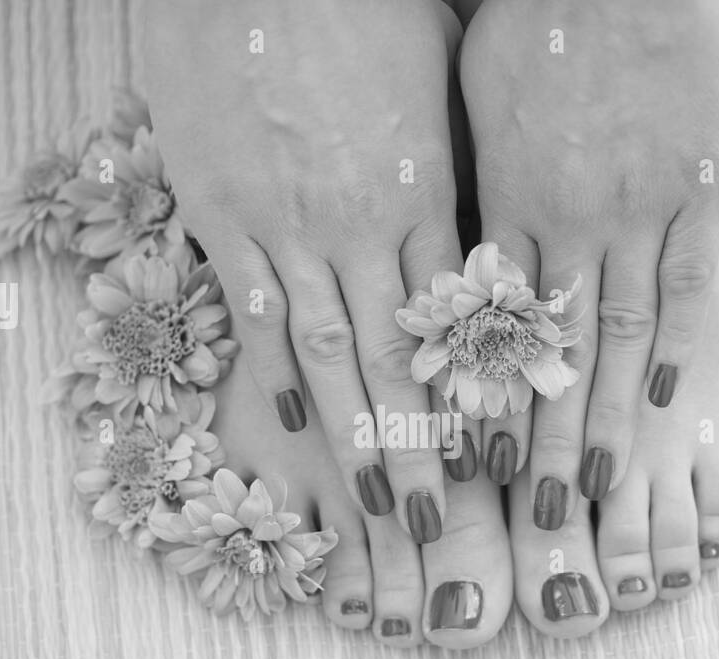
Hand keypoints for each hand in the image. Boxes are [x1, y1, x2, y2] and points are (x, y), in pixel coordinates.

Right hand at [146, 0, 469, 542]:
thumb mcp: (434, 72)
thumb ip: (451, 156)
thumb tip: (477, 218)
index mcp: (426, 188)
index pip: (459, 323)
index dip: (476, 402)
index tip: (494, 462)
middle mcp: (364, 222)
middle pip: (400, 360)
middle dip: (421, 451)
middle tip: (438, 526)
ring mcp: (290, 220)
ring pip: (332, 353)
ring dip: (356, 437)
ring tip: (376, 504)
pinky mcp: (224, 207)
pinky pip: (255, 308)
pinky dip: (276, 370)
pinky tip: (293, 423)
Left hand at [459, 0, 718, 522]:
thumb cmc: (534, 14)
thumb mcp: (469, 98)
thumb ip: (463, 179)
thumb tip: (442, 238)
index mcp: (501, 202)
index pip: (485, 335)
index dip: (476, 409)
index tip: (463, 469)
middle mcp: (563, 221)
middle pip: (544, 355)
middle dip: (533, 442)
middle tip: (526, 515)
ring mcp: (636, 207)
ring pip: (613, 337)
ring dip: (598, 420)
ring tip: (588, 492)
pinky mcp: (702, 185)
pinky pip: (686, 282)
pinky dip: (673, 346)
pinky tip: (659, 403)